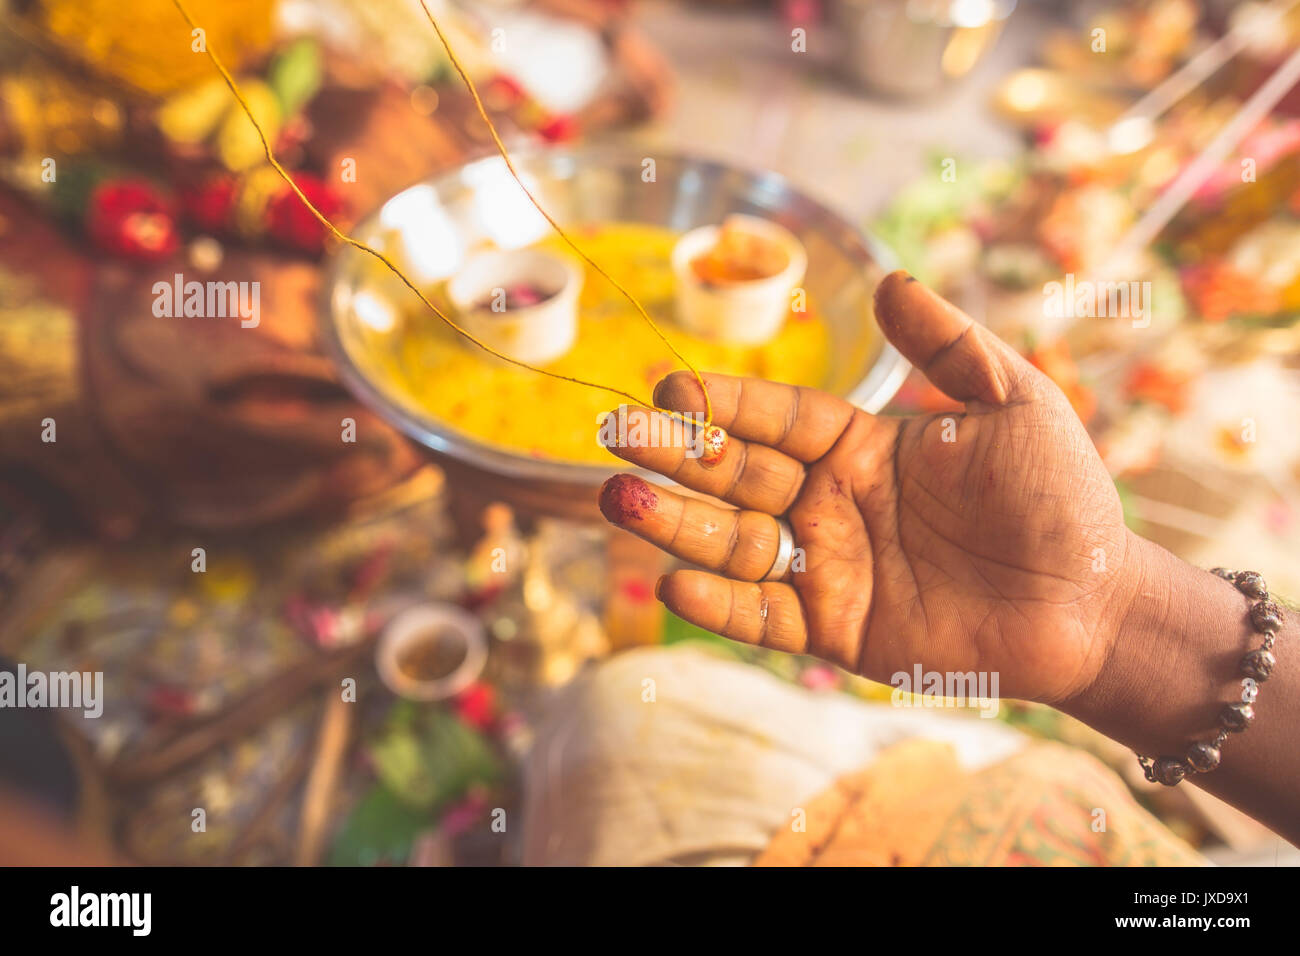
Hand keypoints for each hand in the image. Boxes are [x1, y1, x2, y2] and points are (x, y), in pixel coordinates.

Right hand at [597, 272, 1133, 704]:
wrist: (1094, 602)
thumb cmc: (1061, 498)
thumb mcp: (1013, 401)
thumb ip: (948, 345)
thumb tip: (888, 280)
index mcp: (862, 445)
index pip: (775, 417)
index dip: (725, 402)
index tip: (671, 387)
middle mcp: (831, 502)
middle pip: (735, 473)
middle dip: (676, 454)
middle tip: (617, 434)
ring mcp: (828, 567)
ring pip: (733, 542)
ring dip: (674, 525)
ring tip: (620, 502)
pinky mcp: (836, 630)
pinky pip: (764, 615)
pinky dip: (718, 604)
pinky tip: (673, 584)